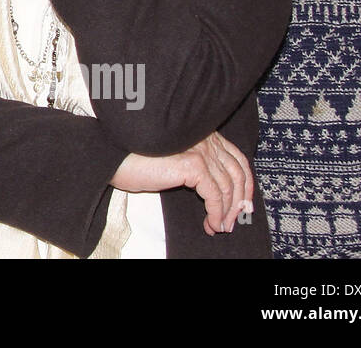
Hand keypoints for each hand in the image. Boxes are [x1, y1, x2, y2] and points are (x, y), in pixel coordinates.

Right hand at [110, 131, 253, 234]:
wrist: (115, 157)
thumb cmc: (138, 159)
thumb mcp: (175, 160)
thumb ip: (198, 166)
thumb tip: (220, 194)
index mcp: (204, 134)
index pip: (238, 159)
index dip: (245, 185)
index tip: (242, 205)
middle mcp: (206, 139)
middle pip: (238, 173)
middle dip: (239, 202)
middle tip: (232, 221)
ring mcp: (201, 150)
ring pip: (228, 187)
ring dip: (227, 212)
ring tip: (219, 226)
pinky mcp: (193, 164)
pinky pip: (215, 196)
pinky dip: (216, 213)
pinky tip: (210, 223)